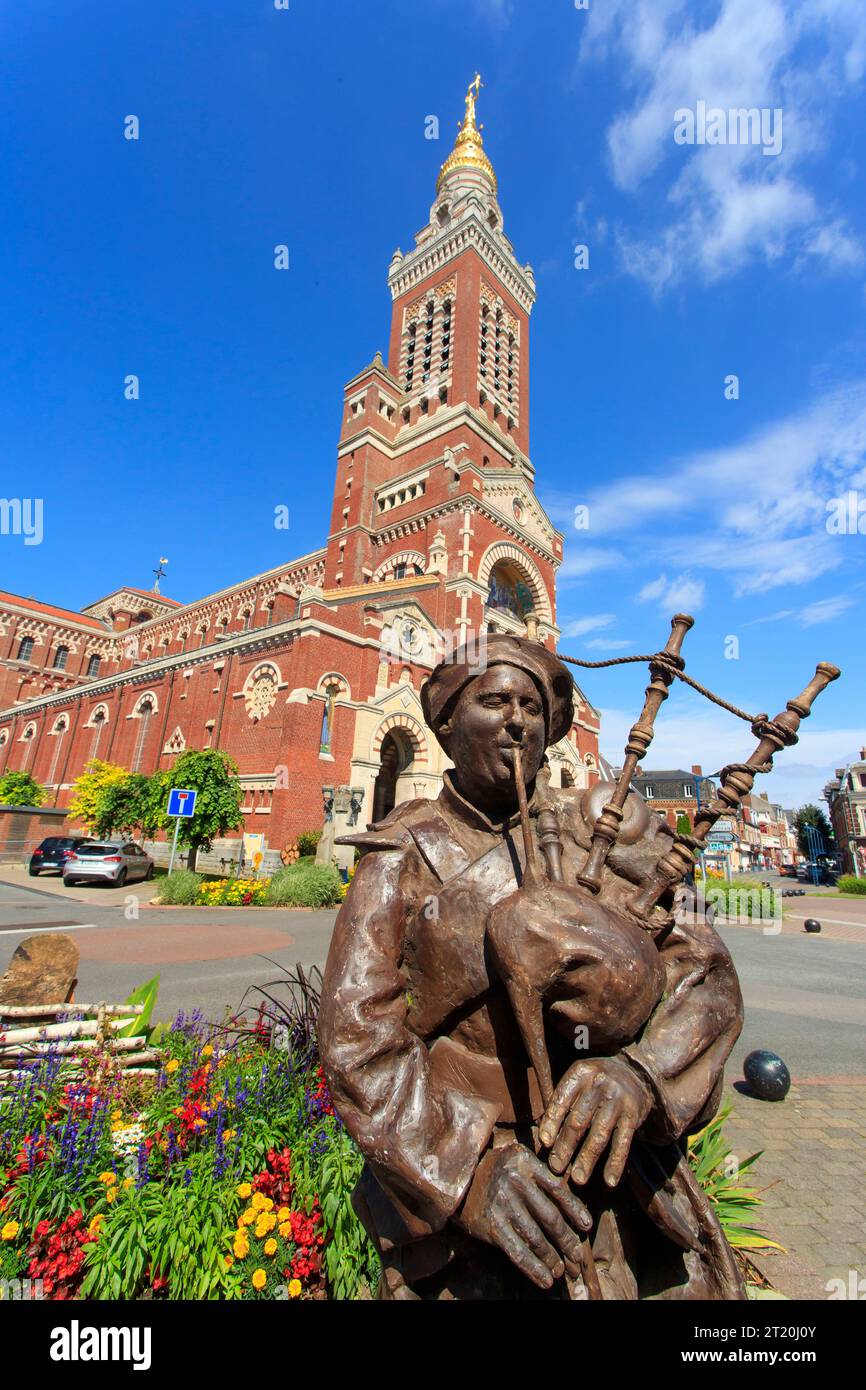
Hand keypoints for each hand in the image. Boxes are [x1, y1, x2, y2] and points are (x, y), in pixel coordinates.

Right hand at [455, 1143, 592, 1290]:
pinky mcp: (491, 1226)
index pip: (557, 1189)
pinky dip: (534, 1269)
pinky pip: (517, 1252)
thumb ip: (540, 1176)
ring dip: (552, 1258)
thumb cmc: (494, 1170)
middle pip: (550, 1217)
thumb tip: (570, 1209)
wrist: (455, 1178)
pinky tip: (545, 1280)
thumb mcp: (516, 1160)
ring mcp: (502, 1205)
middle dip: (567, 1241)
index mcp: (525, 1163)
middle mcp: (515, 1182)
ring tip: (562, 1271)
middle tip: (577, 1258)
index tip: (586, 1227)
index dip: (575, 1210)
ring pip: (536, 1238)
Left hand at [538, 1057, 651, 1188]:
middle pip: (579, 1119)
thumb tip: (545, 1139)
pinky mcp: (633, 1114)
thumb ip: (564, 1101)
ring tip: (578, 1179)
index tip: (544, 1142)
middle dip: (565, 1146)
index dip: (552, 1122)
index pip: (562, 1099)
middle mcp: (600, 1083)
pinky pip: (623, 1142)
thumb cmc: (596, 1083)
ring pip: (599, 1134)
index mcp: (581, 1073)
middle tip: (555, 1166)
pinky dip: (616, 1163)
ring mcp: (618, 1099)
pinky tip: (609, 1181)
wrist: (635, 1074)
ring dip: (587, 1159)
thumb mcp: (579, 1080)